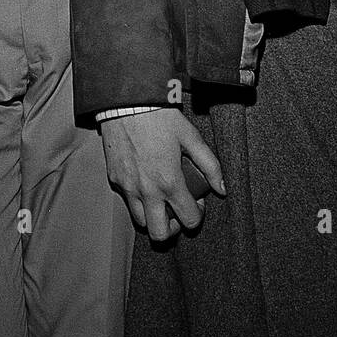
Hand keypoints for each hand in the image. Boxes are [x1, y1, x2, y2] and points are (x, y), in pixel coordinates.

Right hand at [99, 107, 224, 241]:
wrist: (127, 102)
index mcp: (169, 182)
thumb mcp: (191, 137)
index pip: (188, 220)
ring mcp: (127, 187)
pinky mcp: (114, 179)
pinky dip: (137, 198)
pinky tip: (144, 179)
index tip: (197, 201)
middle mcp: (147, 191)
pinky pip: (126, 199)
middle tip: (177, 211)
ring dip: (153, 216)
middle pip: (160, 234)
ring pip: (140, 221)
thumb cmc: (160, 117)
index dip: (197, 215)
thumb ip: (210, 165)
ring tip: (160, 199)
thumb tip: (222, 188)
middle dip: (173, 228)